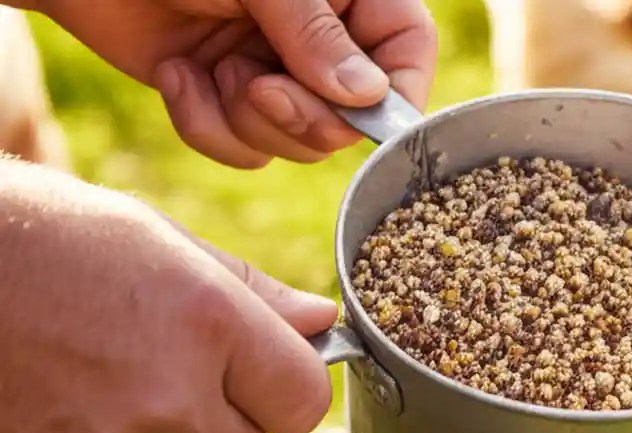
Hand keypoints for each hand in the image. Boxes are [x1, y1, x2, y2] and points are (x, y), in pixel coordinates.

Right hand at [0, 159, 335, 432]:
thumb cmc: (37, 236)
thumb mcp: (153, 237)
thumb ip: (249, 293)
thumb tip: (321, 323)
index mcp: (207, 323)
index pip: (304, 402)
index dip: (285, 390)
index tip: (262, 376)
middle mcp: (168, 397)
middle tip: (171, 381)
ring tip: (86, 376)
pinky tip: (48, 405)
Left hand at [28, 0, 435, 166]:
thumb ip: (315, 36)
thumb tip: (368, 99)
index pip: (408, 50)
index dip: (396, 92)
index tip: (358, 112)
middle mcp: (320, 36)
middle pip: (352, 115)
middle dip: (299, 115)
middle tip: (257, 88)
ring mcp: (274, 71)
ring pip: (298, 141)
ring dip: (246, 120)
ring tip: (209, 70)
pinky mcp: (226, 100)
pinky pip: (245, 150)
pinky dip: (205, 127)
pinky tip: (177, 77)